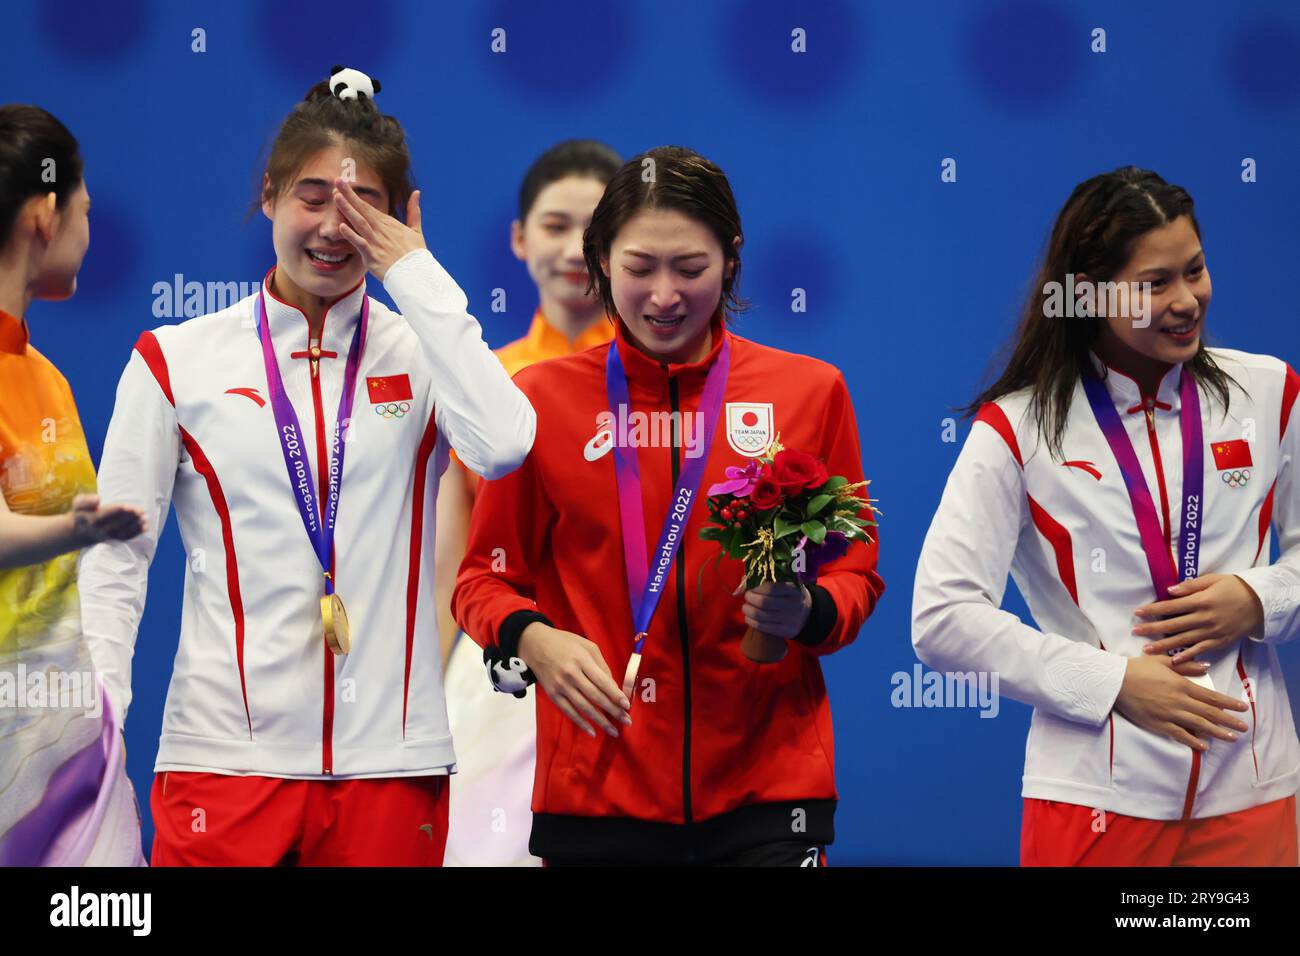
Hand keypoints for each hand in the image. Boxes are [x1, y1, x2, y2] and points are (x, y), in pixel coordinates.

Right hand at [70, 494, 145, 546]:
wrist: (76, 533)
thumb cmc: (80, 514)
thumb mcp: (78, 504)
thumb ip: (86, 500)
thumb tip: (99, 498)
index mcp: (92, 519)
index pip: (108, 513)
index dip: (120, 510)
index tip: (131, 507)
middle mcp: (99, 530)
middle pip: (118, 523)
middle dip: (131, 517)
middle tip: (143, 512)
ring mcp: (106, 537)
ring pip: (123, 531)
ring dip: (135, 526)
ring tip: (145, 519)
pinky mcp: (112, 541)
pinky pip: (124, 538)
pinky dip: (136, 533)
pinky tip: (145, 528)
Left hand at [332, 178, 425, 279]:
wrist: (416, 273)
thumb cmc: (415, 254)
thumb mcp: (416, 230)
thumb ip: (413, 211)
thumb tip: (416, 192)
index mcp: (389, 223)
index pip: (368, 206)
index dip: (354, 195)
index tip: (344, 184)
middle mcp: (381, 230)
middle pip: (363, 209)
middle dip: (349, 195)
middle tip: (338, 181)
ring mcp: (376, 242)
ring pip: (360, 222)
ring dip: (348, 209)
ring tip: (337, 197)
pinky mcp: (373, 256)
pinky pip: (361, 244)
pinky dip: (351, 236)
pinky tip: (341, 227)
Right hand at [518, 622, 631, 737]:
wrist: (535, 644)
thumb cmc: (565, 643)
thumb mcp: (587, 646)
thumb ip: (602, 665)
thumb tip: (614, 687)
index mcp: (582, 660)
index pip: (602, 681)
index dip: (615, 695)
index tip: (627, 706)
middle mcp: (571, 674)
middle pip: (595, 697)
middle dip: (613, 711)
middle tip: (627, 721)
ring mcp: (560, 686)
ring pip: (584, 708)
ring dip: (601, 721)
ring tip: (614, 731)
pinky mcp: (552, 694)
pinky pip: (569, 712)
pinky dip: (581, 723)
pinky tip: (592, 731)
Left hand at [741, 580, 811, 637]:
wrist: (807, 613)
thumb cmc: (788, 595)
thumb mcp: (783, 584)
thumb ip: (761, 581)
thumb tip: (738, 589)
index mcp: (793, 589)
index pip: (770, 588)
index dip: (757, 588)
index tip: (751, 588)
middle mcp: (794, 604)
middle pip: (764, 602)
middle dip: (750, 599)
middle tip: (747, 597)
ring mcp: (791, 619)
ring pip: (762, 616)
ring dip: (748, 611)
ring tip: (746, 608)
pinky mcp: (787, 631)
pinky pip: (764, 627)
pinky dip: (752, 622)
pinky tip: (749, 618)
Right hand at [1113, 655, 1249, 751]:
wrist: (1115, 681)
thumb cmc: (1137, 668)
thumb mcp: (1162, 661)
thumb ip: (1186, 665)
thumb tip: (1206, 666)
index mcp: (1181, 685)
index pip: (1210, 696)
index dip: (1228, 703)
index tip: (1243, 708)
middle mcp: (1179, 701)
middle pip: (1209, 713)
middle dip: (1229, 720)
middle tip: (1244, 727)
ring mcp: (1169, 714)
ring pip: (1198, 725)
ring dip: (1217, 732)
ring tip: (1232, 738)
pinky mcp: (1158, 724)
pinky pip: (1179, 734)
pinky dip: (1193, 741)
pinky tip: (1204, 746)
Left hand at [1133, 573, 1264, 663]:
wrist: (1259, 604)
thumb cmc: (1233, 588)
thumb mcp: (1212, 580)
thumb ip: (1190, 586)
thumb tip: (1169, 590)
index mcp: (1201, 601)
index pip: (1171, 606)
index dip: (1153, 610)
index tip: (1137, 613)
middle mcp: (1204, 618)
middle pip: (1173, 625)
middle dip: (1152, 629)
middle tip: (1134, 632)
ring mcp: (1211, 632)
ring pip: (1183, 640)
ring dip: (1163, 646)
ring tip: (1146, 650)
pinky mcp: (1219, 641)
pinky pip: (1200, 650)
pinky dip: (1187, 656)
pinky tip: (1174, 661)